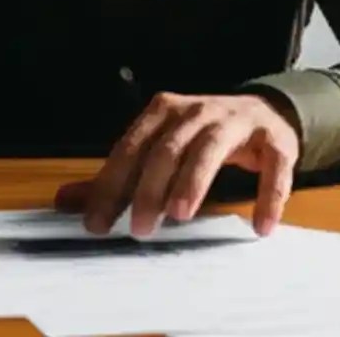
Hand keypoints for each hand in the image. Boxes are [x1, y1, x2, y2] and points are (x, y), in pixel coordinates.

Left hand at [60, 92, 300, 237]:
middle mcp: (197, 112)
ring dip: (194, 182)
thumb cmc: (202, 137)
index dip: (112, 185)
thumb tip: (64, 201)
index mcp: (163, 113)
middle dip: (149, 188)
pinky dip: (267, 196)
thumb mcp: (158, 150)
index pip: (130, 149)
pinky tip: (259, 225)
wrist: (265, 112)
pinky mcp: (275, 140)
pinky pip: (272, 168)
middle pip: (167, 149)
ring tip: (179, 215)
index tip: (96, 223)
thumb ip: (117, 178)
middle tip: (138, 227)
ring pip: (210, 149)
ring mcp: (237, 122)